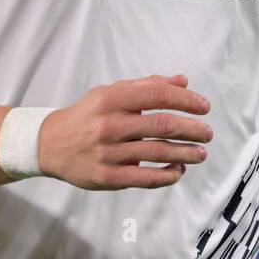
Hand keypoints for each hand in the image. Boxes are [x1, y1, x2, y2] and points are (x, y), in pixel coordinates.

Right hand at [38, 74, 212, 190]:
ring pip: (159, 152)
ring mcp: (109, 152)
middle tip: (208, 133)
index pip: (158, 95)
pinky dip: (168, 175)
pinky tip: (179, 170)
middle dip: (193, 129)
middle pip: (163, 125)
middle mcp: (110, 124)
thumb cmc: (88, 116)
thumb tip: (184, 80)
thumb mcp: (111, 93)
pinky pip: (147, 178)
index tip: (204, 107)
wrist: (51, 145)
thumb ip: (147, 86)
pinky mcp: (108, 177)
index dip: (187, 99)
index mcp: (112, 99)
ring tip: (201, 153)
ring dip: (187, 153)